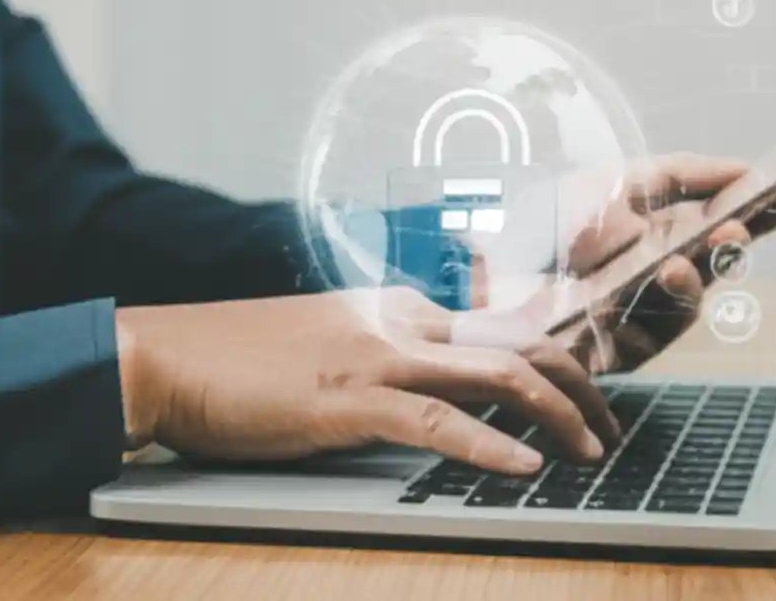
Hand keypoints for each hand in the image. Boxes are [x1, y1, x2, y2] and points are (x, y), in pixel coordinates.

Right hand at [116, 287, 620, 473]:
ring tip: (592, 449)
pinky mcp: (346, 400)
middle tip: (611, 426)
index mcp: (398, 307)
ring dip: (558, 412)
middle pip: (520, 341)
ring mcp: (375, 357)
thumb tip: (435, 388)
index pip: (501, 324)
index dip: (557, 358)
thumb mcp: (328, 343)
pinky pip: (436, 421)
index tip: (588, 391)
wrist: (164, 357)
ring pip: (496, 374)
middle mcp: (400, 322)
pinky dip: (489, 445)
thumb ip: (385, 355)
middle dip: (581, 383)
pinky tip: (523, 468)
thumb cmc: (240, 360)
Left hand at [564, 152, 775, 371]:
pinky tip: (655, 279)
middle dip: (732, 247)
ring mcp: (642, 315)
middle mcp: (661, 275)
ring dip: (695, 278)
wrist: (491, 264)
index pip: (727, 225)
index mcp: (666, 232)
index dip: (762, 214)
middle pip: (716, 267)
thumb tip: (746, 168)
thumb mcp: (619, 181)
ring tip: (688, 256)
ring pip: (689, 304)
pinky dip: (656, 308)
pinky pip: (652, 336)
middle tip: (735, 228)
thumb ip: (684, 173)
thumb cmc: (551, 222)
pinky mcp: (619, 350)